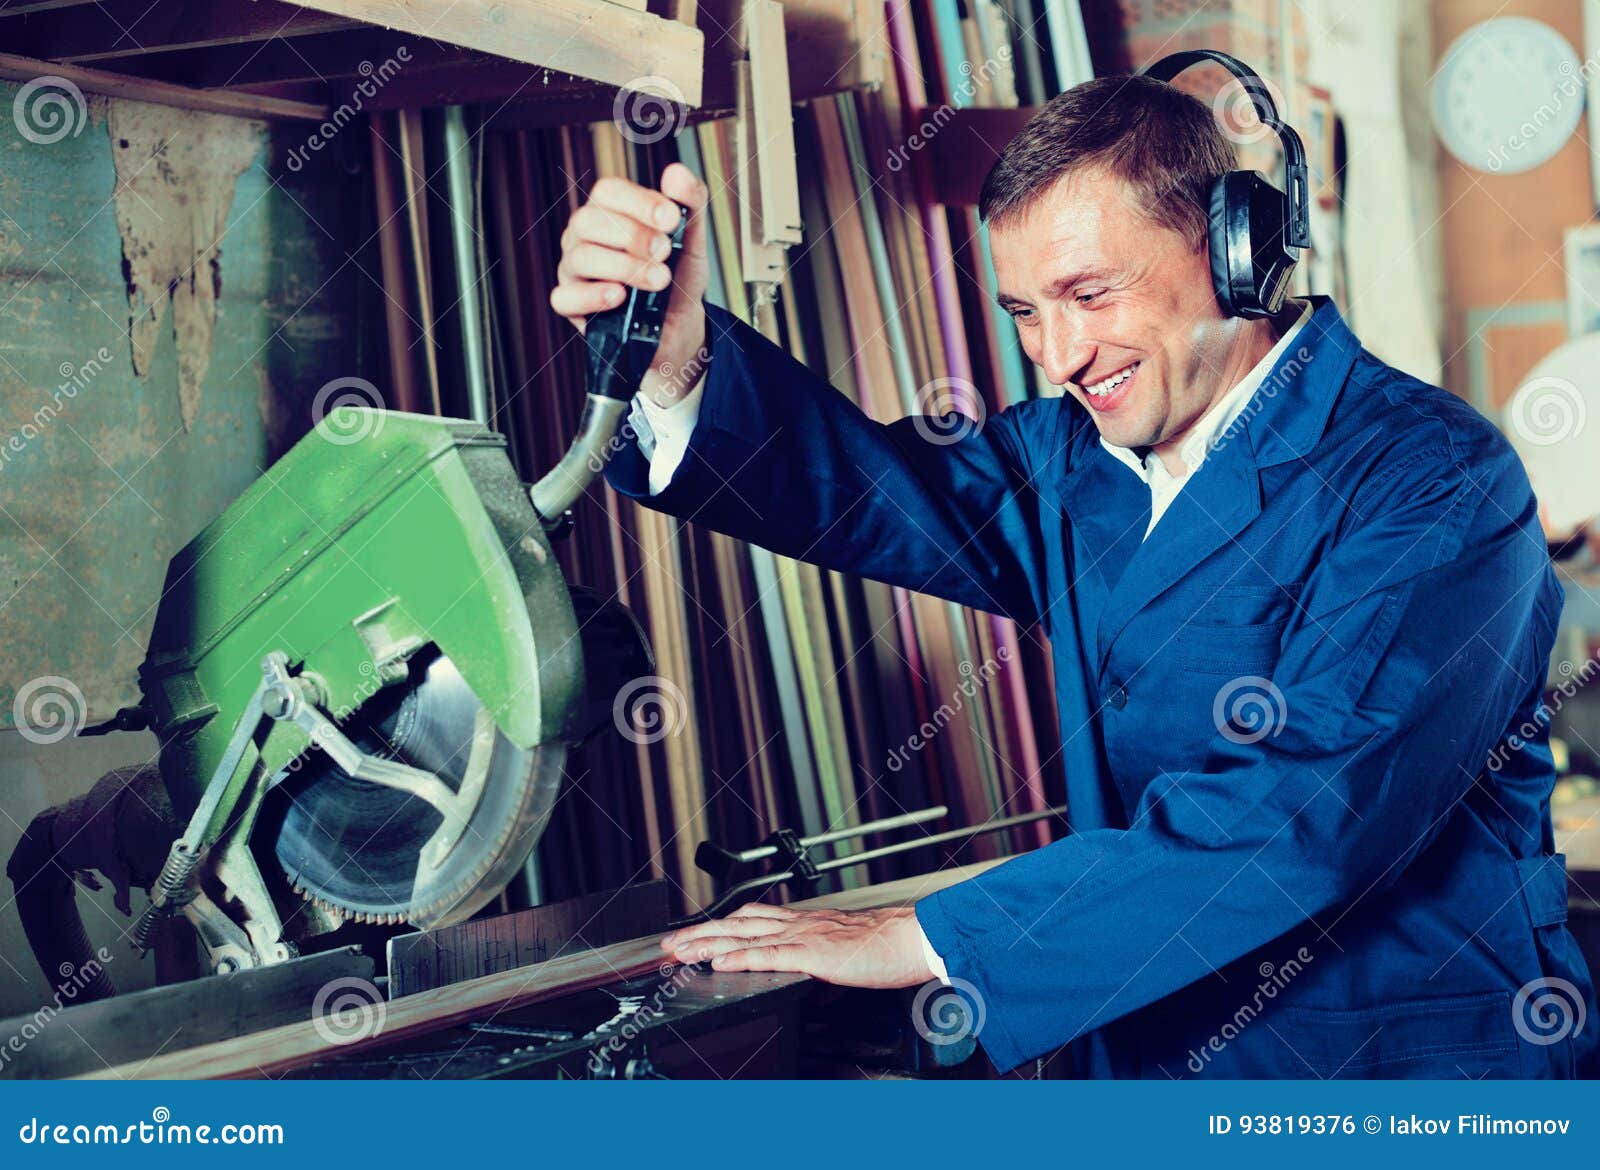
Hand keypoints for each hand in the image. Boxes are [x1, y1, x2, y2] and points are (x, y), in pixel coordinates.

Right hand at [549, 161, 710, 406]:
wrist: (679, 325)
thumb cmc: (677, 277)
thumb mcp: (692, 240)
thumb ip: (690, 204)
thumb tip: (676, 173)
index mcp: (609, 212)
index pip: (608, 192)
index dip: (638, 201)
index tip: (671, 218)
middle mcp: (585, 236)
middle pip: (588, 221)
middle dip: (632, 235)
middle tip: (665, 252)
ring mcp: (574, 270)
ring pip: (581, 258)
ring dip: (623, 267)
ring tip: (658, 280)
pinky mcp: (571, 305)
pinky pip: (564, 297)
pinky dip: (592, 296)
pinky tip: (619, 297)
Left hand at [659, 903, 935, 988]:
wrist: (918, 937)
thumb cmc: (891, 944)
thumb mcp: (846, 944)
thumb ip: (821, 950)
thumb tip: (807, 961)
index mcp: (807, 921)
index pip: (752, 918)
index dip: (720, 925)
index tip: (693, 933)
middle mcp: (800, 923)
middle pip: (738, 924)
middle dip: (700, 933)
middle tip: (667, 943)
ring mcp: (805, 936)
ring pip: (745, 935)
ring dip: (708, 941)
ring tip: (680, 951)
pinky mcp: (815, 954)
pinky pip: (771, 955)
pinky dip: (742, 957)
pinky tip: (721, 962)